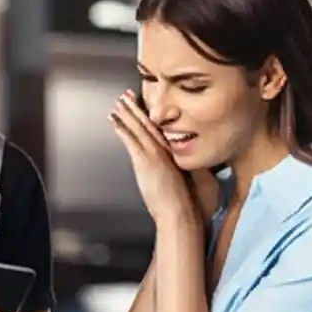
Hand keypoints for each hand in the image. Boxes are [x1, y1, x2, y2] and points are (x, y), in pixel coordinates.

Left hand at [109, 90, 199, 224]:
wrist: (183, 216)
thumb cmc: (192, 206)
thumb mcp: (197, 183)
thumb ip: (193, 171)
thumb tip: (191, 169)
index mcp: (179, 155)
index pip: (163, 131)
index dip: (153, 117)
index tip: (145, 106)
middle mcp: (168, 149)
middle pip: (151, 124)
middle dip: (138, 109)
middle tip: (127, 95)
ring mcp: (156, 154)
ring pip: (140, 127)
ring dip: (128, 113)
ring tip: (118, 102)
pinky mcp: (147, 160)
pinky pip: (131, 139)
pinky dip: (122, 128)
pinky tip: (114, 119)